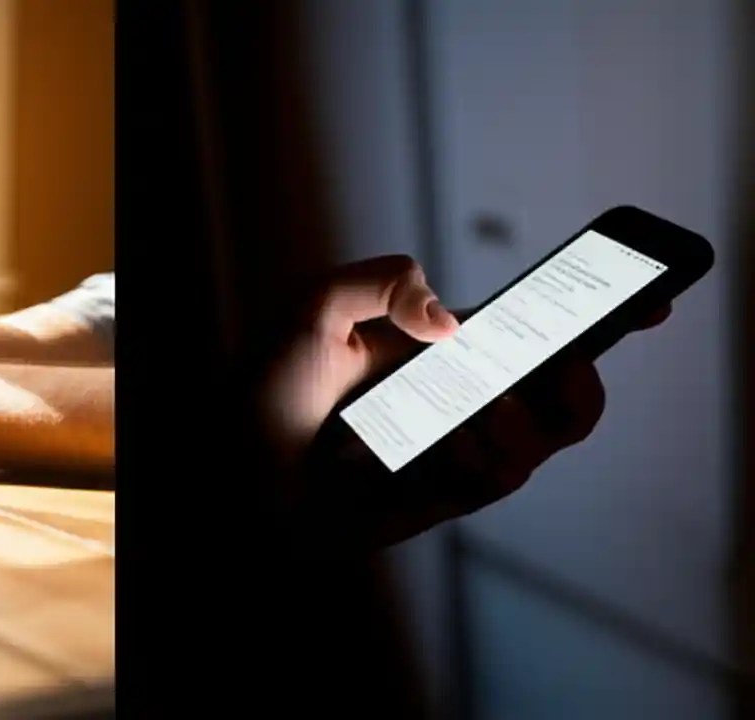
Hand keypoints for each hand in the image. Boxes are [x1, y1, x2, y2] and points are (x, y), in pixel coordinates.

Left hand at [261, 255, 670, 548]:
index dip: (593, 320)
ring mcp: (452, 454)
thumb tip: (453, 321)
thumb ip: (382, 283)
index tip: (646, 300)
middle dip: (581, 382)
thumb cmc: (266, 390)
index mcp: (439, 353)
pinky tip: (449, 438)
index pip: (531, 336)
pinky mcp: (438, 498)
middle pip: (561, 399)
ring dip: (527, 420)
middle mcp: (458, 403)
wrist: (227, 467)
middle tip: (566, 363)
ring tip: (481, 406)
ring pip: (540, 443)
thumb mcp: (314, 308)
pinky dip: (487, 453)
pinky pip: (494, 479)